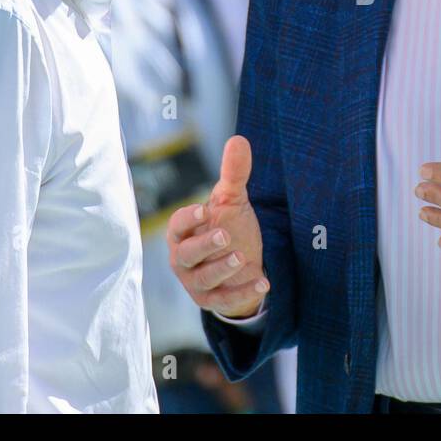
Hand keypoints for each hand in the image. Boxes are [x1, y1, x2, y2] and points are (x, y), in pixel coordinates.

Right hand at [167, 136, 269, 317]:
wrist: (241, 264)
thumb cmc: (227, 227)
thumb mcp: (232, 201)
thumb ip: (233, 174)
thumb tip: (238, 139)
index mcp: (182, 232)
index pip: (176, 225)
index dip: (188, 218)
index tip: (204, 209)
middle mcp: (183, 258)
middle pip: (185, 254)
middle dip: (204, 245)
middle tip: (224, 235)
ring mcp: (196, 282)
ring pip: (204, 279)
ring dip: (222, 269)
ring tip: (241, 257)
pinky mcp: (213, 301)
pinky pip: (225, 300)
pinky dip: (243, 292)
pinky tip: (264, 280)